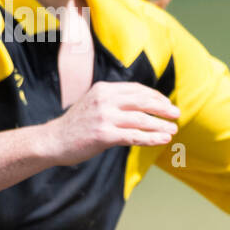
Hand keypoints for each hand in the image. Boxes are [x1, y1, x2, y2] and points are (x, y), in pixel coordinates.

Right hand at [43, 81, 179, 165]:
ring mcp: (104, 117)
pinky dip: (152, 138)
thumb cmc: (78, 124)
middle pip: (143, 101)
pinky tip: (162, 140)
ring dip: (161, 125)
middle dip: (163, 108)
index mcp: (104, 89)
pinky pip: (134, 136)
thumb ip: (116, 100)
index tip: (167, 104)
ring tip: (173, 130)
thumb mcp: (94, 103)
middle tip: (177, 114)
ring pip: (141, 120)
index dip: (156, 96)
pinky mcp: (104, 135)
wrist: (53, 140)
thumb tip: (145, 104)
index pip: (137, 89)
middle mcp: (105, 100)